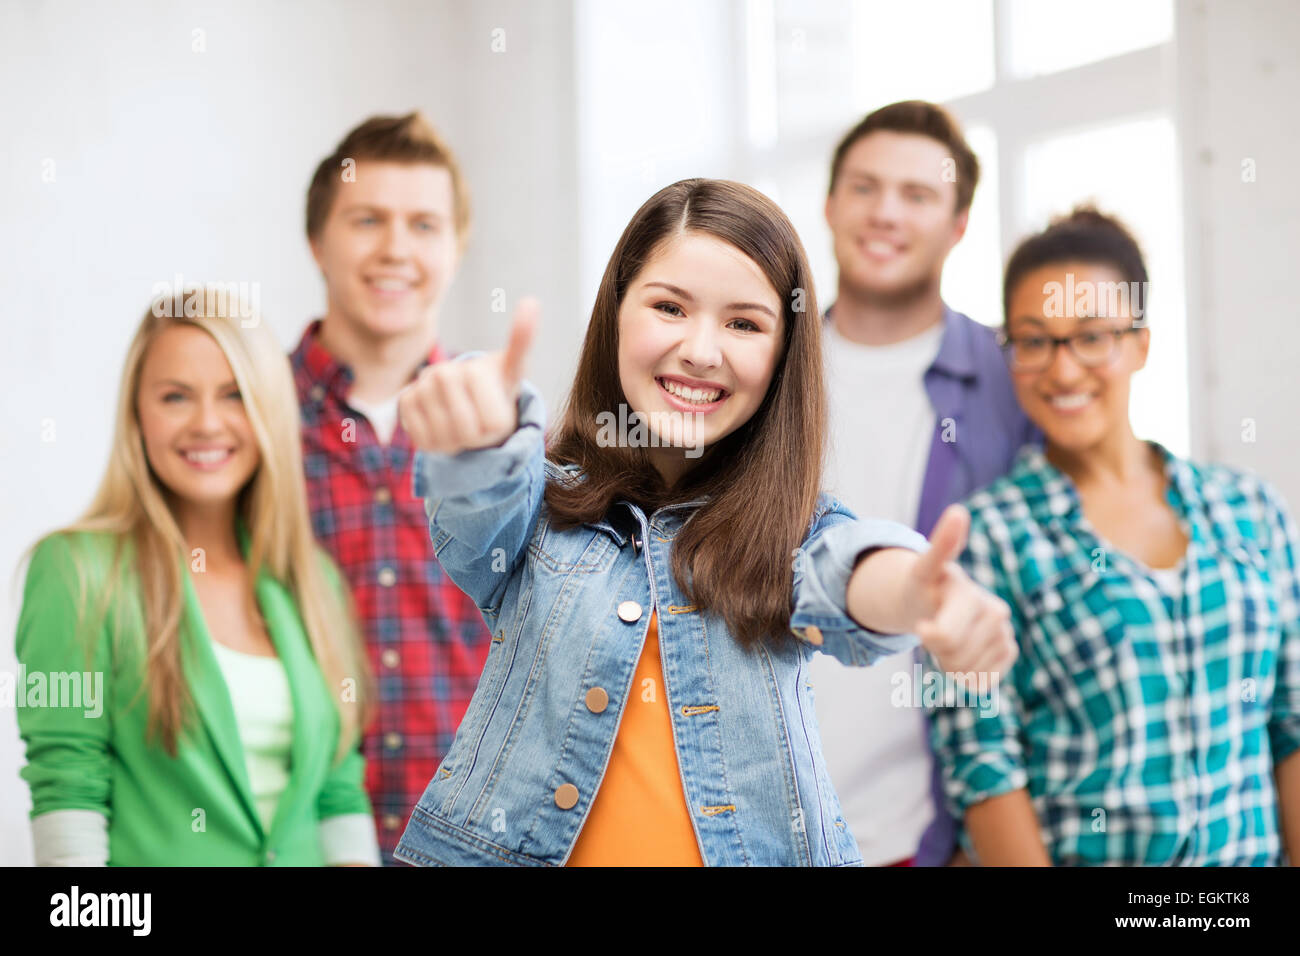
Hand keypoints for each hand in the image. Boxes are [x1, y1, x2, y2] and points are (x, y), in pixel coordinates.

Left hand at [398, 298, 538, 453]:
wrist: (473, 422)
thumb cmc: (495, 388)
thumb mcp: (511, 366)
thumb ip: (522, 339)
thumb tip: (532, 301)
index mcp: (499, 423)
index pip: (472, 375)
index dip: (475, 371)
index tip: (484, 383)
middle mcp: (473, 440)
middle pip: (444, 379)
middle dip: (451, 373)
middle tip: (461, 384)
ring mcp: (445, 445)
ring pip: (423, 390)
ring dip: (431, 385)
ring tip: (448, 395)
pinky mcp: (421, 443)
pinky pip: (406, 402)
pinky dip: (414, 395)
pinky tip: (431, 404)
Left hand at [907, 504, 1016, 678]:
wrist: (936, 599)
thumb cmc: (926, 583)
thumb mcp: (924, 566)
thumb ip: (941, 545)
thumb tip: (959, 511)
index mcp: (972, 595)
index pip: (943, 636)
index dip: (928, 636)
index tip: (921, 625)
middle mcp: (996, 614)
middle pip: (953, 657)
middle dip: (937, 648)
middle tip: (934, 627)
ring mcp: (1004, 635)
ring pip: (966, 672)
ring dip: (950, 662)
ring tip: (948, 636)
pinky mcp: (1007, 653)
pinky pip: (982, 682)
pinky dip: (966, 675)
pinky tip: (962, 652)